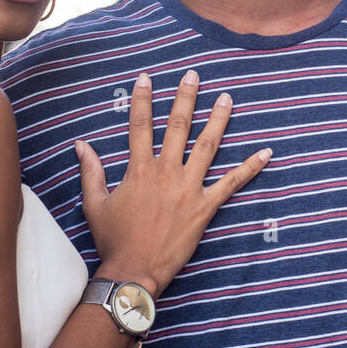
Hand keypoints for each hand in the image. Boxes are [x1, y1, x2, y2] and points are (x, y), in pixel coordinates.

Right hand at [76, 71, 270, 297]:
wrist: (133, 271)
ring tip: (227, 98)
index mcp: (139, 170)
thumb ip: (90, 171)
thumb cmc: (113, 239)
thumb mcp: (95, 203)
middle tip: (193, 75)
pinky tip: (265, 153)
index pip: (141, 126)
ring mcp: (188, 189)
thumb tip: (81, 144)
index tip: (147, 78)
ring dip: (218, 120)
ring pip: (207, 146)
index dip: (144, 100)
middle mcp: (166, 173)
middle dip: (185, 98)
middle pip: (178, 127)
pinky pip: (231, 183)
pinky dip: (250, 168)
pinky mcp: (205, 208)